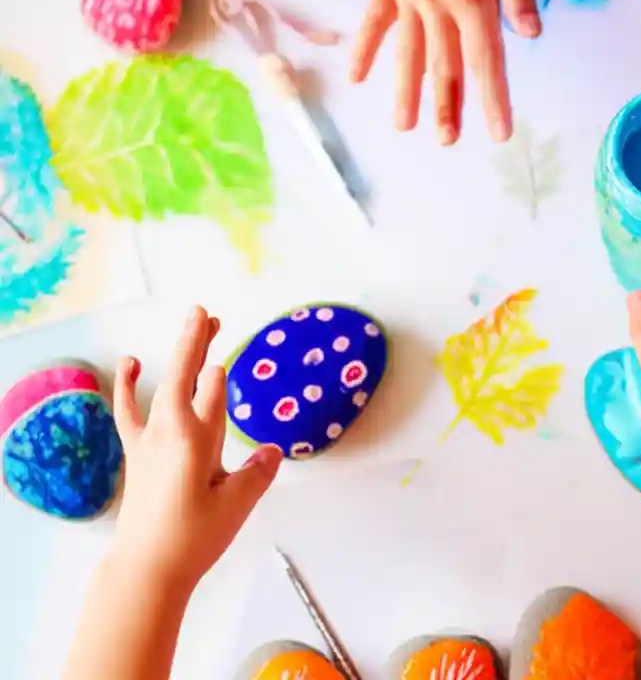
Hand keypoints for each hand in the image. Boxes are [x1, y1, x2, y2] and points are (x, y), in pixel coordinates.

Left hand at [110, 307, 282, 590]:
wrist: (147, 567)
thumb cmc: (193, 538)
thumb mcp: (237, 504)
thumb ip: (257, 472)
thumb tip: (271, 450)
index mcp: (196, 441)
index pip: (210, 393)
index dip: (219, 374)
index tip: (228, 355)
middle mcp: (169, 433)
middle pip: (186, 377)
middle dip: (198, 343)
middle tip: (209, 314)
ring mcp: (150, 442)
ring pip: (165, 387)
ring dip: (178, 355)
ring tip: (192, 326)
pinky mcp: (139, 455)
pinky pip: (131, 411)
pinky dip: (129, 387)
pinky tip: (132, 365)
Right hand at [350, 0, 539, 143]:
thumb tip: (531, 35)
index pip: (487, 59)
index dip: (493, 98)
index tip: (498, 132)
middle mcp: (439, 4)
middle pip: (445, 63)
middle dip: (447, 105)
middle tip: (447, 142)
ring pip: (407, 51)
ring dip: (406, 91)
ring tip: (405, 127)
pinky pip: (373, 20)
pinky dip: (364, 49)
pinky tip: (356, 78)